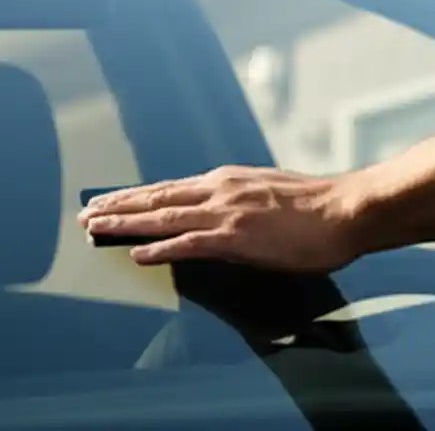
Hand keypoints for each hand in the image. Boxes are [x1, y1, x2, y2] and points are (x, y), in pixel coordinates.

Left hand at [76, 166, 357, 271]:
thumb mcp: (274, 194)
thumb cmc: (320, 207)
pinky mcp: (236, 236)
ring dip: (126, 224)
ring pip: (163, 216)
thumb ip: (244, 203)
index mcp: (231, 180)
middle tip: (87, 213)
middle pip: (158, 196)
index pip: (173, 187)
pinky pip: (187, 243)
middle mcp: (222, 190)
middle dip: (119, 205)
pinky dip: (159, 248)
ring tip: (95, 229)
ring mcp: (227, 212)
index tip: (113, 200)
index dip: (139, 195)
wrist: (346, 210)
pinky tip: (137, 254)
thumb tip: (228, 217)